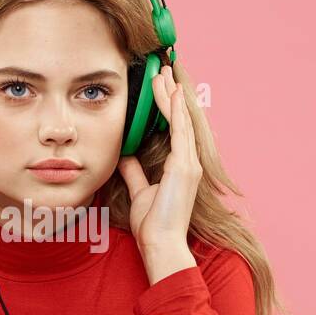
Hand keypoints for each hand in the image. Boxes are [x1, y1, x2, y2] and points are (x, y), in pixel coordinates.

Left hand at [117, 65, 200, 280]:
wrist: (161, 244)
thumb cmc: (154, 224)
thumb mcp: (140, 192)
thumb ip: (135, 172)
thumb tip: (125, 155)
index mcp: (181, 166)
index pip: (176, 128)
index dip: (170, 106)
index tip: (163, 86)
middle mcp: (189, 162)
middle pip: (182, 119)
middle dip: (173, 94)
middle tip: (165, 70)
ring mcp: (190, 163)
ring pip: (182, 120)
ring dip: (173, 95)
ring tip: (165, 74)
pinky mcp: (185, 167)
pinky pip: (181, 131)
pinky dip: (176, 110)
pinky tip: (172, 93)